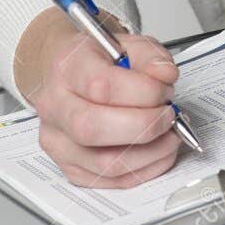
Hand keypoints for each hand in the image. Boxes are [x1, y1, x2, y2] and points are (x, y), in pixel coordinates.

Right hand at [23, 13, 182, 186]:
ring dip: (150, 153)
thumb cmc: (101, 62)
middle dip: (145, 126)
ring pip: (105, 163)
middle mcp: (54, 106)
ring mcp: (57, 141)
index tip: (165, 90)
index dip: (143, 92)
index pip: (101, 86)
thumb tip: (164, 77)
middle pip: (94, 128)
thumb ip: (150, 56)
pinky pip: (111, 181)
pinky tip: (158, 152)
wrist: (73, 76)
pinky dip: (144, 170)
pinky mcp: (69, 167)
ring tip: (169, 135)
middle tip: (169, 116)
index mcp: (67, 68)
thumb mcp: (128, 43)